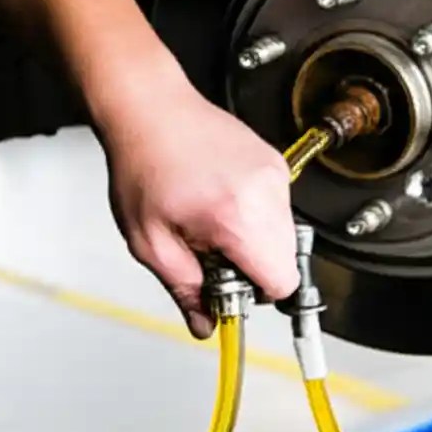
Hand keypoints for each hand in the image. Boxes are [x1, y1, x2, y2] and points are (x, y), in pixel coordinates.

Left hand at [100, 83, 298, 338]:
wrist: (150, 107)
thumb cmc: (144, 163)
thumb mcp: (150, 242)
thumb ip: (184, 290)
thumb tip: (206, 324)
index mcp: (236, 217)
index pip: (282, 281)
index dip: (256, 294)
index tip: (230, 288)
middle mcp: (265, 194)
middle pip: (287, 261)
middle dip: (254, 268)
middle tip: (212, 253)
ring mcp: (274, 175)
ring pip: (286, 236)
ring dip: (255, 242)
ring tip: (212, 223)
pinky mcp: (275, 164)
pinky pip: (279, 210)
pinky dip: (256, 217)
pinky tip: (221, 202)